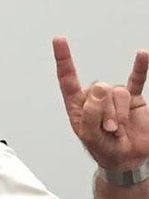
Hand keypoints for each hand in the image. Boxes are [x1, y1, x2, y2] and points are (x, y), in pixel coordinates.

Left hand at [53, 36, 148, 170]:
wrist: (126, 158)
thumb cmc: (103, 148)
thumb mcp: (90, 136)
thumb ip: (91, 113)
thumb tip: (100, 88)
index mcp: (77, 104)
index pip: (68, 78)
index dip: (63, 59)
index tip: (59, 40)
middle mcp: (95, 97)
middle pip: (99, 90)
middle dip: (105, 112)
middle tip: (109, 131)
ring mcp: (114, 97)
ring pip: (117, 92)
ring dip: (119, 113)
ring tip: (118, 130)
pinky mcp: (133, 99)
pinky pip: (137, 80)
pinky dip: (140, 67)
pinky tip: (142, 54)